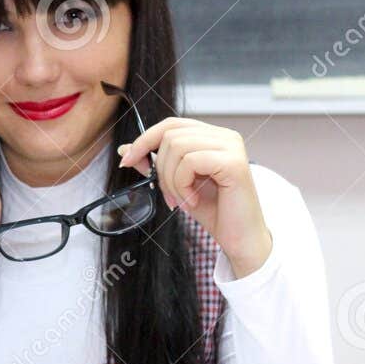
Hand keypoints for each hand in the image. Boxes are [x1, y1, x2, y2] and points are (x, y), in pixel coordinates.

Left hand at [116, 118, 272, 276]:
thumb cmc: (214, 211)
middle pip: (170, 136)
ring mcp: (232, 147)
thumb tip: (125, 149)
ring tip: (184, 200)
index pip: (171, 124)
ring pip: (177, 147)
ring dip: (172, 181)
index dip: (145, 139)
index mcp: (212, 137)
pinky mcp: (234, 162)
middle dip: (161, 169)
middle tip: (171, 196)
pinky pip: (190, 162)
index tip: (127, 160)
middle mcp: (225, 136)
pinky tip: (194, 200)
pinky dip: (183, 185)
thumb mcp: (176, 184)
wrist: (239, 239)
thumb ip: (154, 165)